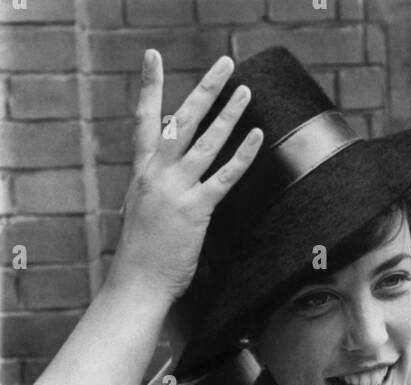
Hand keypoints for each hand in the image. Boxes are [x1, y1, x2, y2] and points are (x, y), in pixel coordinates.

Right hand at [108, 50, 262, 303]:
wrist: (137, 283)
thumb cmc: (142, 254)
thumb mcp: (141, 210)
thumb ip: (155, 188)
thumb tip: (168, 177)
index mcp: (142, 172)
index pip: (144, 120)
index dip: (149, 87)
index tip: (152, 58)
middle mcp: (157, 173)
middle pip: (182, 120)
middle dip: (205, 90)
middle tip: (223, 64)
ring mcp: (176, 190)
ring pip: (205, 142)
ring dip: (228, 114)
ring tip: (245, 90)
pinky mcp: (195, 210)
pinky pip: (224, 176)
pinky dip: (241, 155)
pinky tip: (256, 136)